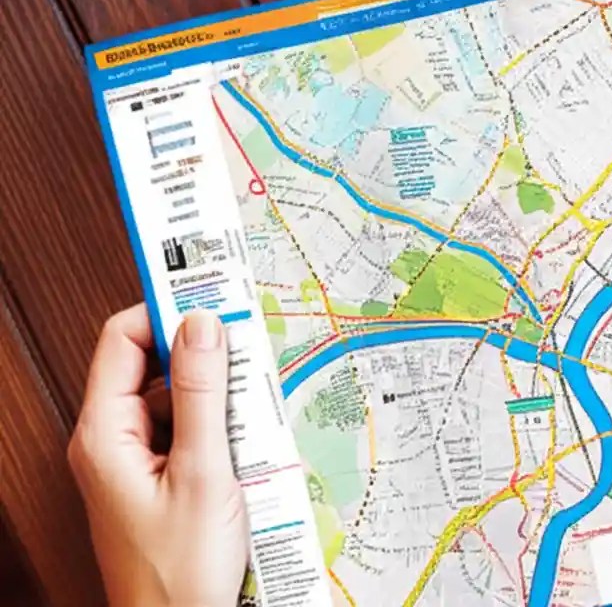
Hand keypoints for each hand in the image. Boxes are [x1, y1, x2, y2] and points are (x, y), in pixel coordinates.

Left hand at [69, 306, 246, 606]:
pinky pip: (187, 432)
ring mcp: (133, 461)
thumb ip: (202, 394)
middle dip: (204, 353)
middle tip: (249, 347)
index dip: (164, 310)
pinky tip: (250, 444)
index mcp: (103, 434)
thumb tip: (202, 323)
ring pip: (176, 399)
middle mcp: (110, 441)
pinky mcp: (158, 480)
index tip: (210, 293)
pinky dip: (220, 428)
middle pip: (153, 366)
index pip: (122, 339)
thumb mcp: (202, 472)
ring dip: (219, 396)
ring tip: (256, 409)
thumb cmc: (179, 570)